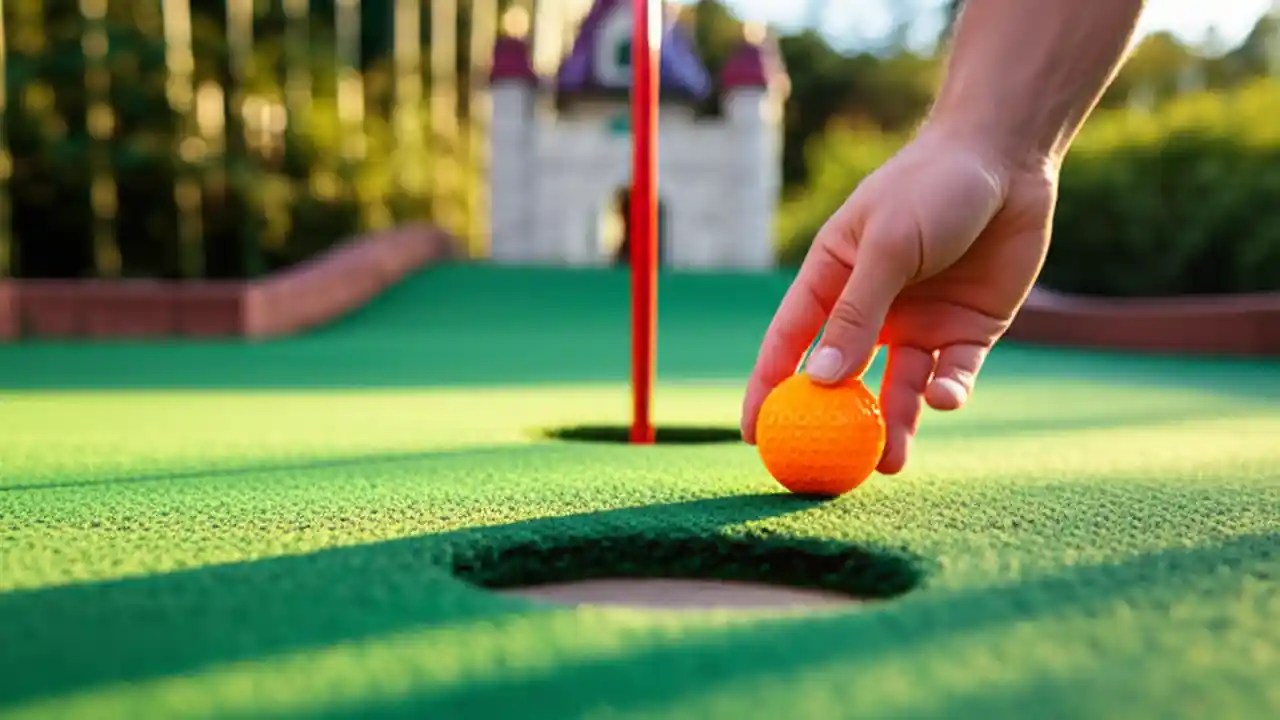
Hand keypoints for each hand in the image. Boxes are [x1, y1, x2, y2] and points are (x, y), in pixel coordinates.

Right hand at [740, 124, 1058, 473]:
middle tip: (827, 469)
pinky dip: (948, 392)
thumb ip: (855, 315)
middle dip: (836, 424)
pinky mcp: (968, 330)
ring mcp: (920, 322)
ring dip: (893, 425)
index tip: (754, 436)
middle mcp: (873, 308)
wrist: (1005, 158)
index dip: (768, 389)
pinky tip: (944, 399)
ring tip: (888, 463)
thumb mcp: (886, 248)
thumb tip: (820, 380)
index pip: (789, 343)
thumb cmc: (931, 187)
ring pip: (899, 389)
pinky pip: (953, 374)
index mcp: (833, 279)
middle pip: (844, 379)